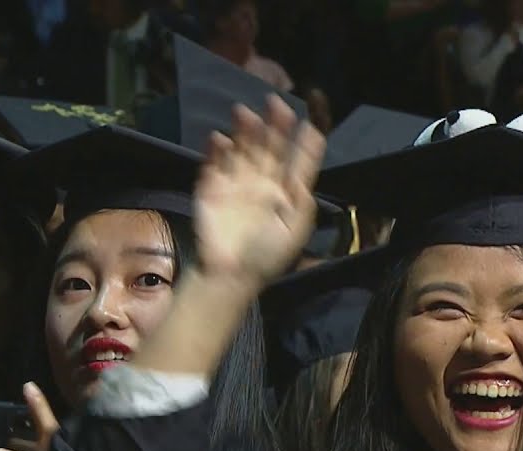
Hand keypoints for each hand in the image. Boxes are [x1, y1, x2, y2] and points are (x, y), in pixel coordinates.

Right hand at [194, 95, 326, 288]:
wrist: (230, 274)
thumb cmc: (266, 256)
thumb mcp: (295, 230)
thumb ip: (303, 203)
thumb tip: (305, 176)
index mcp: (285, 194)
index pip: (297, 163)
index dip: (304, 146)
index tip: (311, 127)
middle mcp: (262, 183)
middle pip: (269, 148)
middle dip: (274, 127)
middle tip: (277, 103)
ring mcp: (236, 183)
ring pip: (242, 149)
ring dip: (245, 131)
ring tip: (247, 114)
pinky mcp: (211, 188)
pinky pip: (214, 163)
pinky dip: (216, 150)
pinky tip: (220, 139)